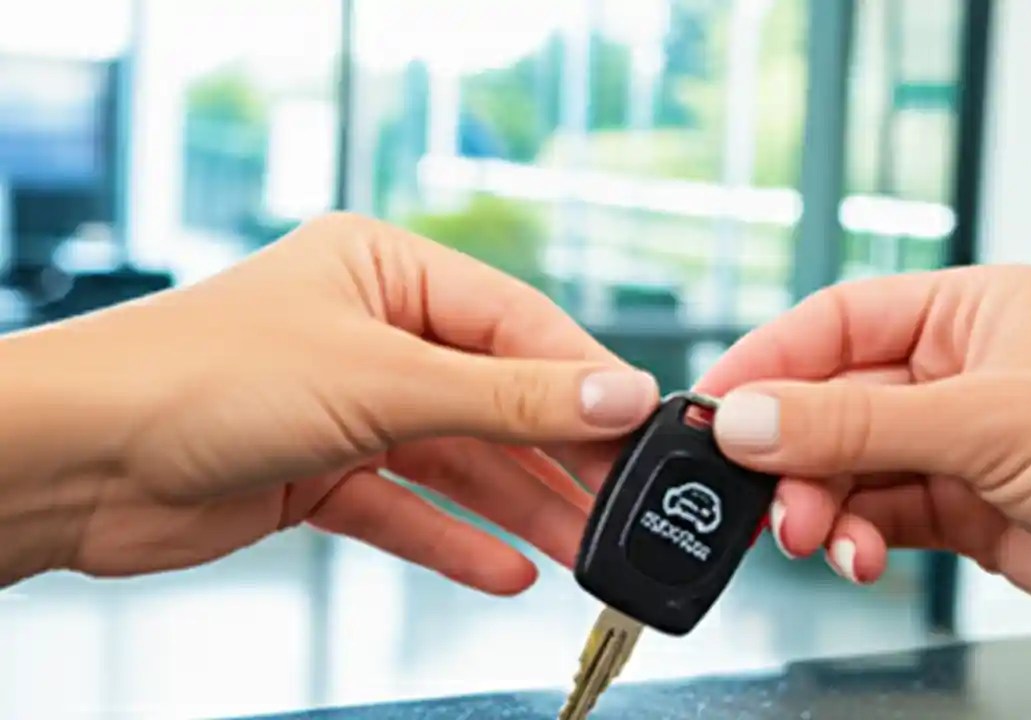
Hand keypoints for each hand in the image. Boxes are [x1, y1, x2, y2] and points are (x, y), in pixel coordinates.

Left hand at [0, 213, 657, 593]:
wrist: (73, 463)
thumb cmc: (198, 377)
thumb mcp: (380, 380)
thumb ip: (506, 397)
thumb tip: (614, 396)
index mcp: (386, 270)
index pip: (514, 324)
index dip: (582, 378)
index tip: (643, 425)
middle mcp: (372, 331)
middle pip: (494, 397)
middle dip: (557, 453)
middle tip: (622, 501)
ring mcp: (348, 405)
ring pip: (459, 459)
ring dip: (519, 505)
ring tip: (583, 549)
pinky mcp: (322, 471)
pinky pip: (409, 507)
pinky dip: (454, 540)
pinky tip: (507, 570)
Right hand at [698, 266, 1030, 670]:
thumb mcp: (988, 424)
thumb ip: (856, 422)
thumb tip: (748, 418)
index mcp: (970, 313)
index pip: (837, 322)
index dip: (767, 363)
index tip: (713, 409)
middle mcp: (958, 373)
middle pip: (832, 401)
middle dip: (793, 452)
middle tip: (764, 497)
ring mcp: (959, 444)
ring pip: (848, 465)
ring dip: (820, 504)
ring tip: (817, 538)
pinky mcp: (966, 509)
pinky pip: (877, 515)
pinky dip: (854, 537)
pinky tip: (856, 556)